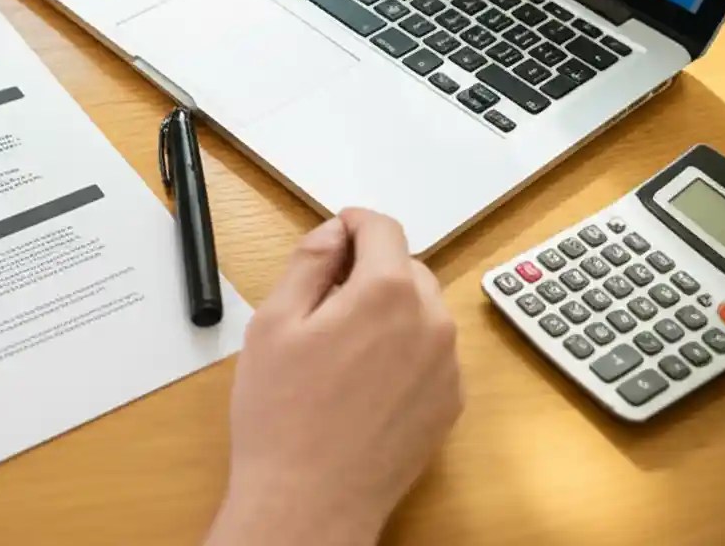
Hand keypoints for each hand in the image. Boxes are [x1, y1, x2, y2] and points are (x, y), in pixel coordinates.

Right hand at [206, 210, 462, 545]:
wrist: (310, 502)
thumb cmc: (282, 415)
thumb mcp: (274, 322)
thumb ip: (309, 262)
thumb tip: (334, 232)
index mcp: (386, 293)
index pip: (383, 229)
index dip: (353, 223)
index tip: (335, 233)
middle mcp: (430, 322)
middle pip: (407, 267)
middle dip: (370, 269)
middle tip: (324, 299)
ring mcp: (447, 366)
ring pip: (423, 310)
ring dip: (390, 309)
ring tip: (343, 346)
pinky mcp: (450, 403)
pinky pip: (432, 353)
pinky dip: (405, 349)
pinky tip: (365, 380)